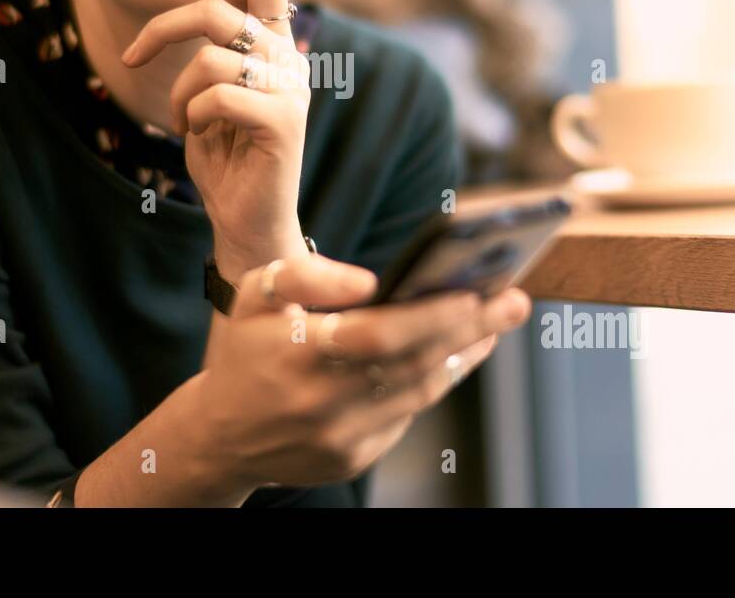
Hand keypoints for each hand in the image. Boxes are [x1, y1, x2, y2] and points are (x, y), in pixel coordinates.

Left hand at [121, 0, 311, 274]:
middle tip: (134, 55)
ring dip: (178, 94)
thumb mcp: (212, 98)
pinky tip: (198, 138)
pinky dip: (191, 117)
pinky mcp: (283, 120)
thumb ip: (215, 56)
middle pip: (220, 11)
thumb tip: (192, 18)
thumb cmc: (226, 160)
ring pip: (211, 58)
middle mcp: (289, 60)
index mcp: (276, 48)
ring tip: (181, 123)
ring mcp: (290, 89)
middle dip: (165, 27)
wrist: (248, 223)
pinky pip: (215, 96)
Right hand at [194, 252, 533, 490]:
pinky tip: (456, 354)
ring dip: (464, 356)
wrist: (220, 436)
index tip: (473, 292)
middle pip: (415, 364)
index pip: (380, 335)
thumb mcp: (257, 295)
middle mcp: (323, 401)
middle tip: (514, 301)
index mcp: (298, 354)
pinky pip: (405, 417)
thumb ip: (310, 276)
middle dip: (472, 330)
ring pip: (420, 393)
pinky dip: (435, 384)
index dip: (431, 315)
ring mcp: (342, 436)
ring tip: (496, 323)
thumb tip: (369, 281)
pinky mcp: (354, 458)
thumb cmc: (246, 353)